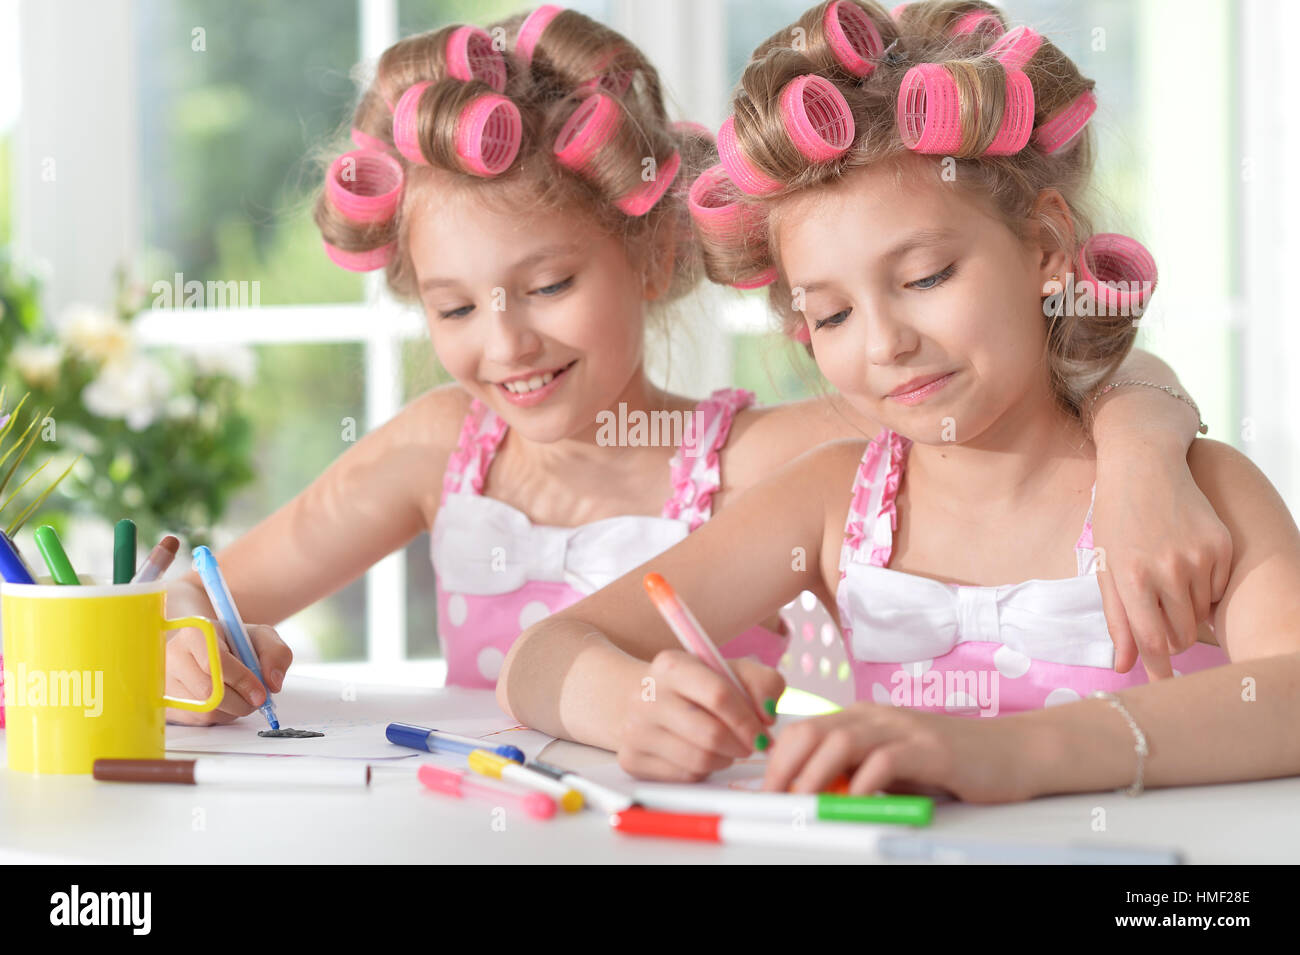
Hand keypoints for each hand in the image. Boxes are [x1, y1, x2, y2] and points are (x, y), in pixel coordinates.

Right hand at [165, 623, 292, 724]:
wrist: (211, 648)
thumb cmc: (235, 642)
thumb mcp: (261, 637)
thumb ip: (276, 654)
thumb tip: (273, 683)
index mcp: (196, 632)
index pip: (214, 663)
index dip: (242, 681)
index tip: (261, 693)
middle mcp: (173, 655)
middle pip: (209, 692)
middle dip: (241, 701)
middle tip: (257, 699)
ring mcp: (166, 681)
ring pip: (205, 711)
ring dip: (232, 710)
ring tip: (239, 694)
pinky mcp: (166, 703)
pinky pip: (198, 721)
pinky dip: (220, 716)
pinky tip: (223, 701)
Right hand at [616, 649, 783, 781]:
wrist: (638, 699)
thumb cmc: (694, 686)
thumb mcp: (729, 670)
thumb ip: (762, 683)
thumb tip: (767, 717)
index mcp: (671, 665)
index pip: (719, 696)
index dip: (748, 721)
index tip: (763, 734)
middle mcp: (647, 696)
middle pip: (710, 735)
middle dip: (740, 745)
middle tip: (748, 745)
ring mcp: (635, 730)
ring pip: (700, 761)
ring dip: (724, 759)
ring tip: (724, 747)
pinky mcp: (631, 759)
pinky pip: (684, 777)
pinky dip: (702, 771)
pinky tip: (699, 754)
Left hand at [762, 703, 1036, 803]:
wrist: (1012, 751)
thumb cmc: (951, 762)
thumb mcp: (893, 768)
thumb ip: (857, 774)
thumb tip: (814, 796)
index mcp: (864, 717)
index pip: (806, 729)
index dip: (779, 759)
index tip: (765, 791)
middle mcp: (878, 716)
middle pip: (815, 731)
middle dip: (786, 767)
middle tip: (773, 800)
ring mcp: (904, 728)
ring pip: (842, 741)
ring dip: (815, 774)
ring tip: (803, 802)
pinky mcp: (932, 748)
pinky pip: (887, 760)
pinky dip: (864, 781)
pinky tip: (855, 799)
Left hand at [1093, 444, 1231, 680]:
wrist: (1144, 464)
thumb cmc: (1116, 517)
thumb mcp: (1106, 565)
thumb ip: (1117, 618)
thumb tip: (1125, 666)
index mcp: (1131, 576)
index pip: (1153, 641)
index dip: (1158, 668)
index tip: (1162, 688)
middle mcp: (1168, 568)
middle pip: (1180, 634)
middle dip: (1169, 639)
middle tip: (1157, 621)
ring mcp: (1199, 557)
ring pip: (1199, 615)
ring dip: (1185, 612)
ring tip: (1166, 583)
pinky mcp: (1221, 546)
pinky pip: (1217, 590)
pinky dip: (1204, 589)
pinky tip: (1185, 563)